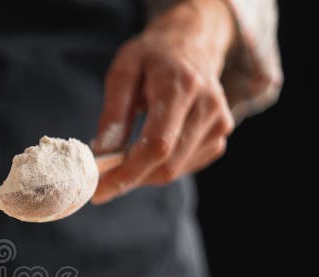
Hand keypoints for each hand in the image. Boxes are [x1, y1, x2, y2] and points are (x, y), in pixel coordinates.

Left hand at [91, 0, 236, 203]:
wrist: (192, 44)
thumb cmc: (152, 57)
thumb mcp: (123, 72)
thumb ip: (113, 114)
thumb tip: (103, 154)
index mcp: (181, 86)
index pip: (158, 144)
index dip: (128, 173)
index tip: (99, 190)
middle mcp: (207, 106)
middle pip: (167, 164)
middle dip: (130, 178)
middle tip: (102, 181)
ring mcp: (219, 123)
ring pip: (174, 170)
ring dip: (142, 173)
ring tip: (122, 156)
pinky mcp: (219, 135)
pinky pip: (184, 166)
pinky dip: (159, 167)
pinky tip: (147, 149)